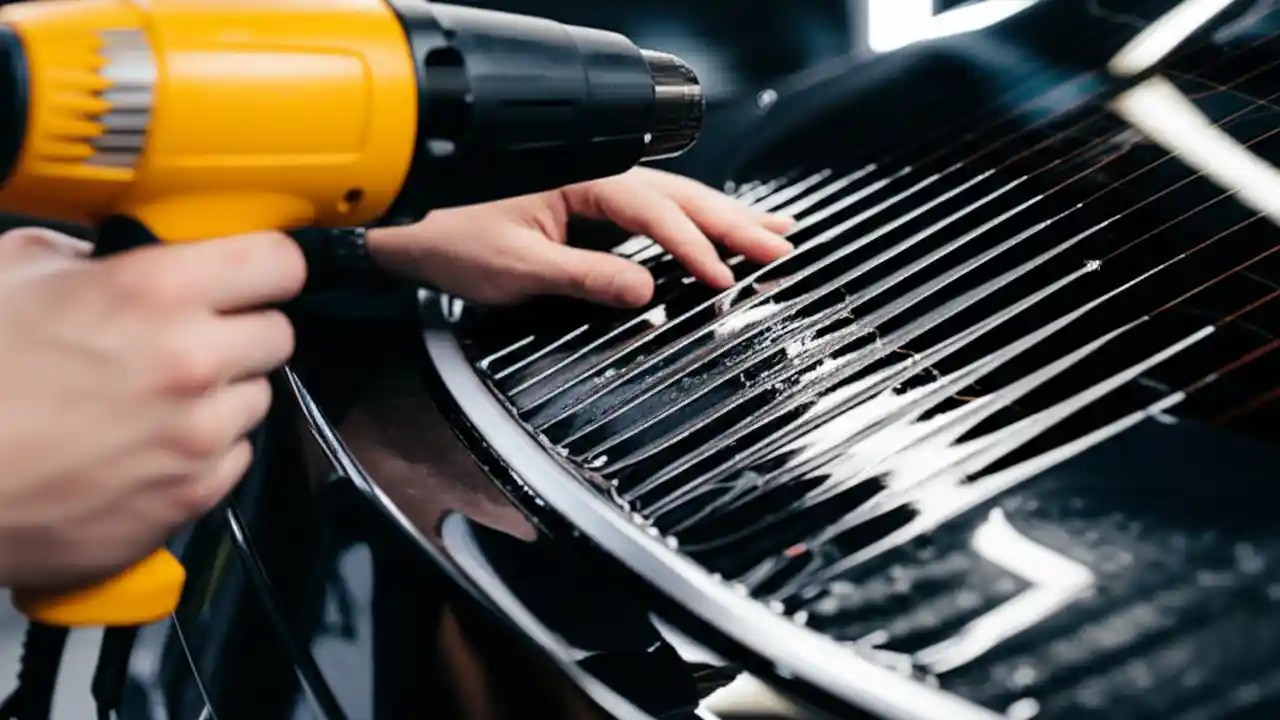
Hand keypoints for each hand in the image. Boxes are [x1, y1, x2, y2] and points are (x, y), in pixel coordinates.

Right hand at [0, 228, 304, 588]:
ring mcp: (198, 434)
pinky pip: (235, 457)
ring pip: (258, 398)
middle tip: (192, 338)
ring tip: (153, 399)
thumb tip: (124, 256)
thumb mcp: (13, 275)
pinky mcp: (193, 493)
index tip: (257, 272)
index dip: (268, 265)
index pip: (280, 261)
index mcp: (157, 291)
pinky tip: (148, 445)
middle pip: (277, 332)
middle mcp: (193, 361)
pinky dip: (205, 450)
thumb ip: (91, 256)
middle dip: (241, 331)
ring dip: (222, 394)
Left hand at [365, 167, 794, 307]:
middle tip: (782, 247)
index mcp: (581, 177)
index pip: (653, 211)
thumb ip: (584, 277)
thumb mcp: (517, 266)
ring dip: (726, 217)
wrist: (409, 228)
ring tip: (774, 233)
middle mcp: (594, 172)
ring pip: (676, 197)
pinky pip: (657, 210)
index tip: (724, 278)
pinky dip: (695, 223)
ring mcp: (596, 186)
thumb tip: (645, 290)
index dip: (692, 246)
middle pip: (680, 194)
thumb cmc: (451, 237)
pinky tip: (720, 233)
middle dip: (735, 221)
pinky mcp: (592, 205)